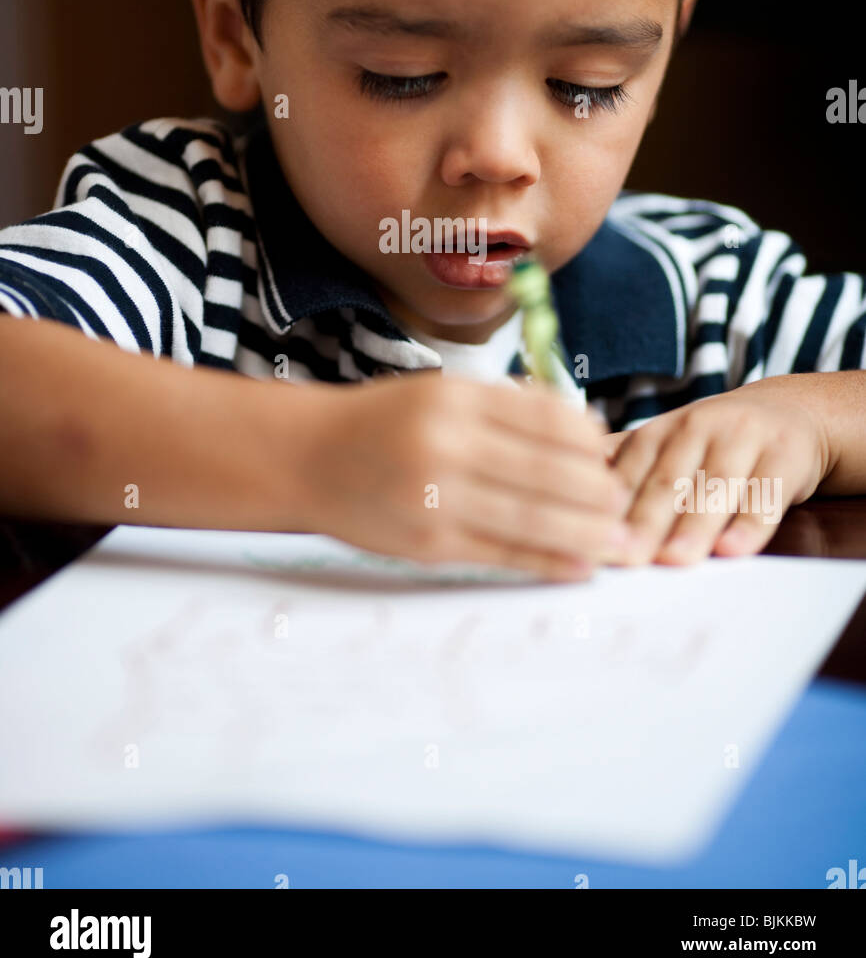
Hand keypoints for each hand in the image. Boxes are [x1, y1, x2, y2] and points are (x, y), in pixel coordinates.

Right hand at [290, 372, 632, 580]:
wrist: (307, 457)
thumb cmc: (384, 423)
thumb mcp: (439, 393)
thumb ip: (504, 406)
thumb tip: (582, 427)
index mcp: (456, 398)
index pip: (546, 419)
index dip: (589, 441)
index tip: (610, 453)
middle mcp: (448, 444)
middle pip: (548, 472)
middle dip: (598, 491)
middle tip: (626, 503)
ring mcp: (437, 496)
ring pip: (532, 519)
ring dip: (586, 532)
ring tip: (618, 539)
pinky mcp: (428, 542)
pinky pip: (502, 555)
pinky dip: (547, 562)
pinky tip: (579, 565)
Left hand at [604, 380, 831, 565]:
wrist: (790, 412)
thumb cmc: (713, 443)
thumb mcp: (666, 445)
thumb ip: (623, 469)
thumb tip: (565, 499)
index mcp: (660, 430)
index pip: (630, 471)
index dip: (611, 508)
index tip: (593, 542)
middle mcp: (697, 427)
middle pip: (669, 480)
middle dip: (646, 521)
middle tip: (628, 559)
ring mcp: (743, 438)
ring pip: (715, 486)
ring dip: (694, 525)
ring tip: (676, 559)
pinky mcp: (786, 455)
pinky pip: (766, 493)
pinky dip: (750, 523)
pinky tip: (733, 549)